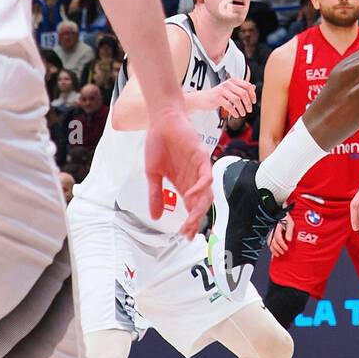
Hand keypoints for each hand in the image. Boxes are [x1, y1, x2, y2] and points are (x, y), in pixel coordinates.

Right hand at [145, 108, 211, 237]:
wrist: (161, 121)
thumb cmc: (158, 144)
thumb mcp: (152, 174)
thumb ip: (156, 195)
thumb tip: (155, 217)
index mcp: (184, 183)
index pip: (191, 206)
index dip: (190, 221)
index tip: (185, 235)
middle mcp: (194, 178)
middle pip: (201, 203)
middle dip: (195, 219)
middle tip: (188, 232)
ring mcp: (199, 167)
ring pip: (206, 192)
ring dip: (200, 207)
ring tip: (191, 220)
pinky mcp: (201, 156)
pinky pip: (205, 175)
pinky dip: (201, 187)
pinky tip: (190, 196)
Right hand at [199, 77, 256, 117]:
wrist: (201, 99)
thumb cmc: (217, 95)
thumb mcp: (230, 90)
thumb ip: (241, 88)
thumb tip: (254, 87)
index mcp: (233, 81)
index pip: (247, 85)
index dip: (252, 94)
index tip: (253, 102)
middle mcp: (228, 84)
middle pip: (243, 93)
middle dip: (248, 103)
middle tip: (249, 110)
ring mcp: (222, 91)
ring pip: (237, 100)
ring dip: (242, 108)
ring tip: (242, 114)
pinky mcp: (217, 98)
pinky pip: (229, 105)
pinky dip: (234, 111)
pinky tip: (236, 115)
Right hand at [269, 213, 293, 255]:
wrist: (282, 216)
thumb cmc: (287, 220)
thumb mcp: (290, 224)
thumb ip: (289, 232)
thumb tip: (289, 240)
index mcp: (277, 227)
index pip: (278, 237)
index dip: (282, 244)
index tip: (286, 248)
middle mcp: (273, 231)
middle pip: (272, 241)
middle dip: (277, 248)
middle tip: (283, 252)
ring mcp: (271, 233)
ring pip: (269, 243)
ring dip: (273, 250)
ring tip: (277, 255)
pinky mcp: (271, 236)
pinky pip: (269, 243)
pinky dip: (271, 249)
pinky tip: (274, 253)